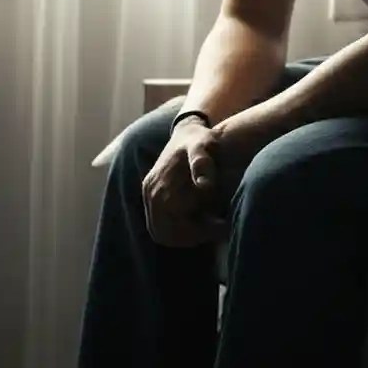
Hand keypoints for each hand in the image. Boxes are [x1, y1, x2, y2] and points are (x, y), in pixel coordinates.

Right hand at [141, 119, 227, 247]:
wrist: (188, 129)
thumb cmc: (201, 139)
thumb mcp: (205, 146)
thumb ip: (202, 163)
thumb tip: (204, 185)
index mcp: (160, 187)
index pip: (173, 229)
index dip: (197, 234)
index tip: (219, 226)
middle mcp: (150, 193)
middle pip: (164, 234)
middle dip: (190, 238)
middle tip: (215, 229)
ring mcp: (148, 194)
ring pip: (160, 232)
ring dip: (183, 235)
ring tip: (208, 225)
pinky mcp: (150, 194)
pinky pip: (158, 223)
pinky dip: (176, 228)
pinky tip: (198, 218)